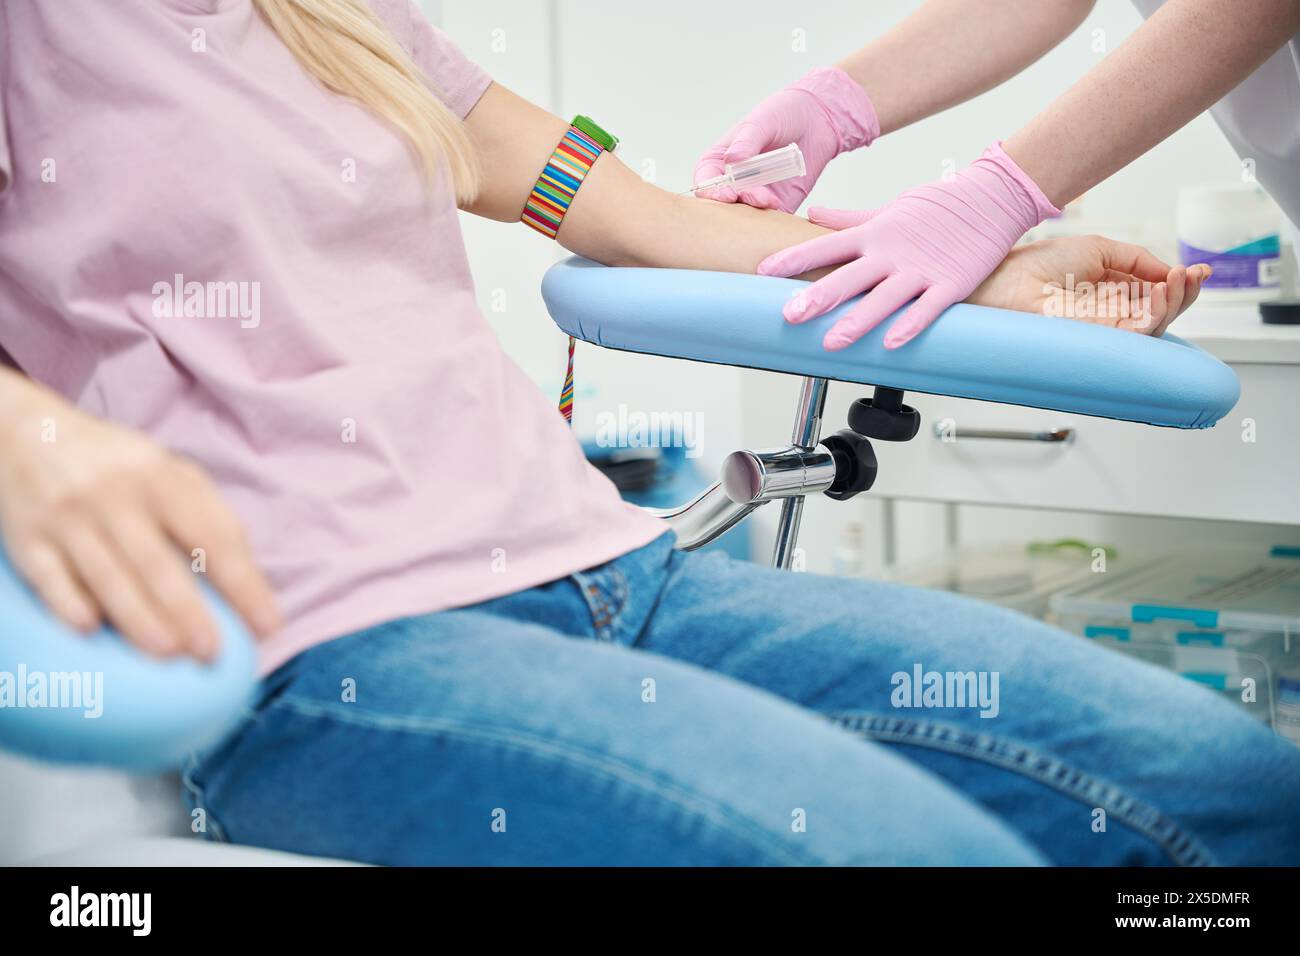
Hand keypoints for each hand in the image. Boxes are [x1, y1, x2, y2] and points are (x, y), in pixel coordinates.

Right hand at [0, 389, 279, 659]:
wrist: (28, 432)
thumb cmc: (119, 467)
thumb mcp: (170, 472)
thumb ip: (208, 515)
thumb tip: (246, 578)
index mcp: (162, 479)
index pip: (212, 536)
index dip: (243, 584)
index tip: (267, 625)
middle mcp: (114, 496)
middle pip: (155, 562)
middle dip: (187, 610)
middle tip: (212, 652)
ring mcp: (67, 517)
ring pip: (105, 575)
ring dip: (138, 618)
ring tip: (169, 654)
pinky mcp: (26, 539)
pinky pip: (48, 577)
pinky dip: (68, 604)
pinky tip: (90, 629)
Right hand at [693, 68, 878, 212]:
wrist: (818, 119)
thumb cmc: (783, 113)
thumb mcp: (762, 122)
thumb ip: (747, 141)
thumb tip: (731, 159)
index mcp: (720, 160)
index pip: (706, 181)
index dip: (711, 191)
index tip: (727, 194)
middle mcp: (735, 180)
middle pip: (723, 203)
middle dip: (735, 204)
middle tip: (753, 197)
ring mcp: (755, 193)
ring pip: (746, 213)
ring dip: (754, 210)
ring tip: (769, 199)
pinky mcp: (777, 204)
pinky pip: (769, 219)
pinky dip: (771, 218)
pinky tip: (779, 205)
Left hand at [757, 143, 1059, 349]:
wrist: (992, 196)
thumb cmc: (938, 205)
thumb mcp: (887, 210)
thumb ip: (848, 219)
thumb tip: (813, 215)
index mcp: (875, 234)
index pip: (826, 246)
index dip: (794, 258)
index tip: (763, 271)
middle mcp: (892, 252)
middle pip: (849, 276)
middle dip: (817, 297)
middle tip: (789, 315)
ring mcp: (921, 269)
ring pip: (884, 298)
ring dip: (857, 320)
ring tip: (832, 341)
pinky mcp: (951, 283)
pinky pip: (927, 308)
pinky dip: (909, 325)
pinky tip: (891, 343)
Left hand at [969, 235, 1209, 333]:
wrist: (1010, 279)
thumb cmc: (1040, 263)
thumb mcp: (1100, 249)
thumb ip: (1137, 259)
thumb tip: (1168, 271)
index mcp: (1110, 295)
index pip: (1154, 296)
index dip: (1179, 285)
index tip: (1198, 269)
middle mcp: (1109, 315)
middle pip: (1161, 314)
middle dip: (1185, 294)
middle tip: (1194, 273)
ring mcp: (1105, 330)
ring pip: (1155, 326)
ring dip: (1176, 301)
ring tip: (1179, 278)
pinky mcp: (1100, 340)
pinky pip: (1138, 333)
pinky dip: (1158, 313)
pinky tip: (1162, 291)